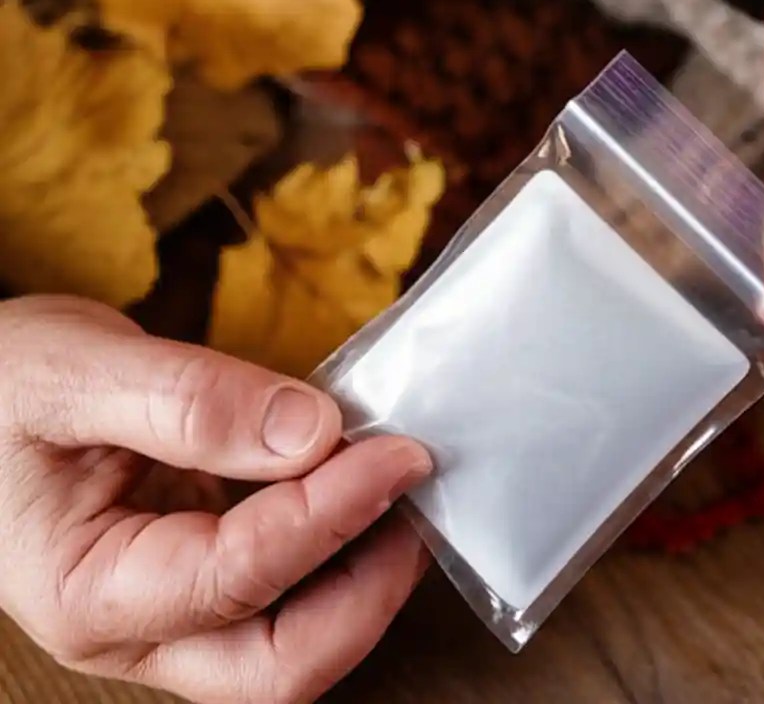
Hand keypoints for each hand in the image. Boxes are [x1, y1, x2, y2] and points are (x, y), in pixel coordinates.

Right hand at [0, 296, 432, 703]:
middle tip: (419, 502)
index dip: (330, 515)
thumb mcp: (72, 371)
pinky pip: (291, 598)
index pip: (236, 576)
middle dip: (368, 594)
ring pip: (296, 645)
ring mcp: (176, 618)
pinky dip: (342, 552)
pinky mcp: (207, 587)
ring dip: (365, 579)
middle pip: (279, 664)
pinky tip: (369, 489)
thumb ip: (190, 402)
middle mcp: (136, 630)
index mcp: (86, 591)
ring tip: (406, 493)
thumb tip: (311, 432)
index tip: (397, 455)